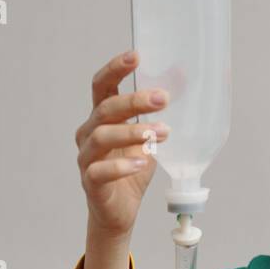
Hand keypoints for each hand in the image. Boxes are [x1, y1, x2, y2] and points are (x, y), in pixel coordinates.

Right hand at [74, 49, 171, 235]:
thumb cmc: (132, 171)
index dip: (115, 69)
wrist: (120, 212)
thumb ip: (158, 114)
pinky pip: (100, 170)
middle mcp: (89, 133)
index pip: (102, 86)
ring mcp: (86, 158)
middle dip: (135, 101)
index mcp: (101, 118)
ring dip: (134, 132)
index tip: (136, 56)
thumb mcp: (150, 139)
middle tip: (163, 99)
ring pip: (103, 136)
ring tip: (162, 133)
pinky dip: (122, 165)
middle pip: (106, 109)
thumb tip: (183, 78)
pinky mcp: (90, 182)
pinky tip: (142, 164)